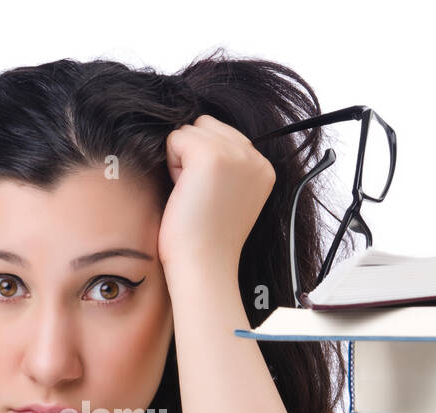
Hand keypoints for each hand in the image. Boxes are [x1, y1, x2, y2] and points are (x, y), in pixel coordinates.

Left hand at [157, 114, 275, 279]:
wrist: (204, 263)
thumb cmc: (206, 238)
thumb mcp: (231, 196)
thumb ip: (228, 167)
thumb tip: (199, 135)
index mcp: (263, 167)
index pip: (224, 135)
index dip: (206, 164)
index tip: (211, 197)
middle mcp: (254, 156)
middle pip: (207, 126)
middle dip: (193, 156)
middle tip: (199, 195)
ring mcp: (235, 153)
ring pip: (190, 130)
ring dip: (182, 160)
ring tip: (193, 194)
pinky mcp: (210, 155)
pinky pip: (175, 138)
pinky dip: (171, 163)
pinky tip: (184, 191)